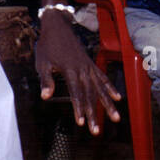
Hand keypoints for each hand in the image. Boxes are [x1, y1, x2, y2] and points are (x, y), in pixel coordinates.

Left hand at [34, 12, 120, 134]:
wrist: (58, 27)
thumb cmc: (48, 46)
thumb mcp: (42, 63)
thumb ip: (46, 80)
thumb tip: (45, 97)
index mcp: (70, 70)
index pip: (76, 93)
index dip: (79, 108)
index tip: (82, 123)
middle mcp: (83, 70)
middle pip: (90, 95)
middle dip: (93, 114)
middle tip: (96, 132)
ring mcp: (89, 67)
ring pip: (100, 89)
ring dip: (107, 105)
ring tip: (116, 119)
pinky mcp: (91, 64)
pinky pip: (103, 78)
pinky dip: (110, 88)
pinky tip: (117, 98)